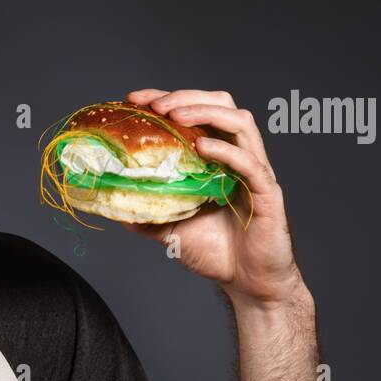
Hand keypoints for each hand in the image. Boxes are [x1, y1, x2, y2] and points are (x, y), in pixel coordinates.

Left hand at [121, 88, 307, 308]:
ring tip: (176, 114)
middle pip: (222, 104)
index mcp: (217, 157)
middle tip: (155, 104)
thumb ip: (147, 211)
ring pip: (241, 123)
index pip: (196, 113)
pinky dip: (226, 151)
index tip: (134, 99)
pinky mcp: (268, 193)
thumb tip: (112, 201)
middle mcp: (238, 156)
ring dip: (206, 112)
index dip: (167, 99)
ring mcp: (256, 172)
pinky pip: (250, 163)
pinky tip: (202, 147)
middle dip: (186, 97)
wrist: (248, 283)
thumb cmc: (217, 252)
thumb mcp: (170, 228)